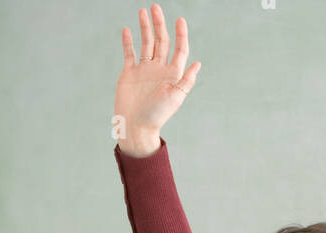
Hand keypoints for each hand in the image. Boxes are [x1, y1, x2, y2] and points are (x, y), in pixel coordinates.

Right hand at [115, 5, 199, 148]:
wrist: (136, 126)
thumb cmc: (157, 115)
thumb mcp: (175, 98)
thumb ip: (186, 81)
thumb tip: (198, 64)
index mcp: (172, 74)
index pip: (179, 50)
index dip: (181, 35)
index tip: (180, 20)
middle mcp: (159, 69)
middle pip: (161, 41)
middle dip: (160, 24)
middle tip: (156, 7)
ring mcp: (144, 70)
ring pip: (146, 43)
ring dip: (145, 27)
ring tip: (143, 11)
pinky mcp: (130, 72)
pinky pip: (130, 53)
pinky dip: (128, 41)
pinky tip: (127, 29)